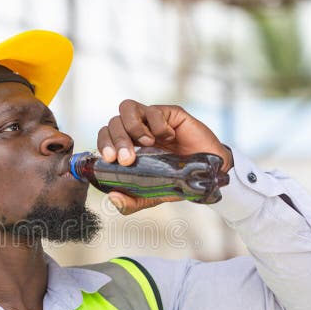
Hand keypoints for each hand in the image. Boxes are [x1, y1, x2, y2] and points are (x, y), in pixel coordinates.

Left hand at [97, 100, 232, 214]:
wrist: (207, 175)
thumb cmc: (176, 180)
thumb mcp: (151, 196)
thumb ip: (131, 202)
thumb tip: (112, 198)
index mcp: (127, 146)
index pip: (105, 136)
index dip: (104, 144)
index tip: (110, 159)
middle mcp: (136, 130)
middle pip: (113, 122)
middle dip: (116, 140)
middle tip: (127, 159)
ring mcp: (151, 120)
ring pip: (126, 108)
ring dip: (132, 127)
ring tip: (148, 144)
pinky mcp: (169, 113)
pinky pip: (154, 110)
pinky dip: (158, 125)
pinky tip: (169, 138)